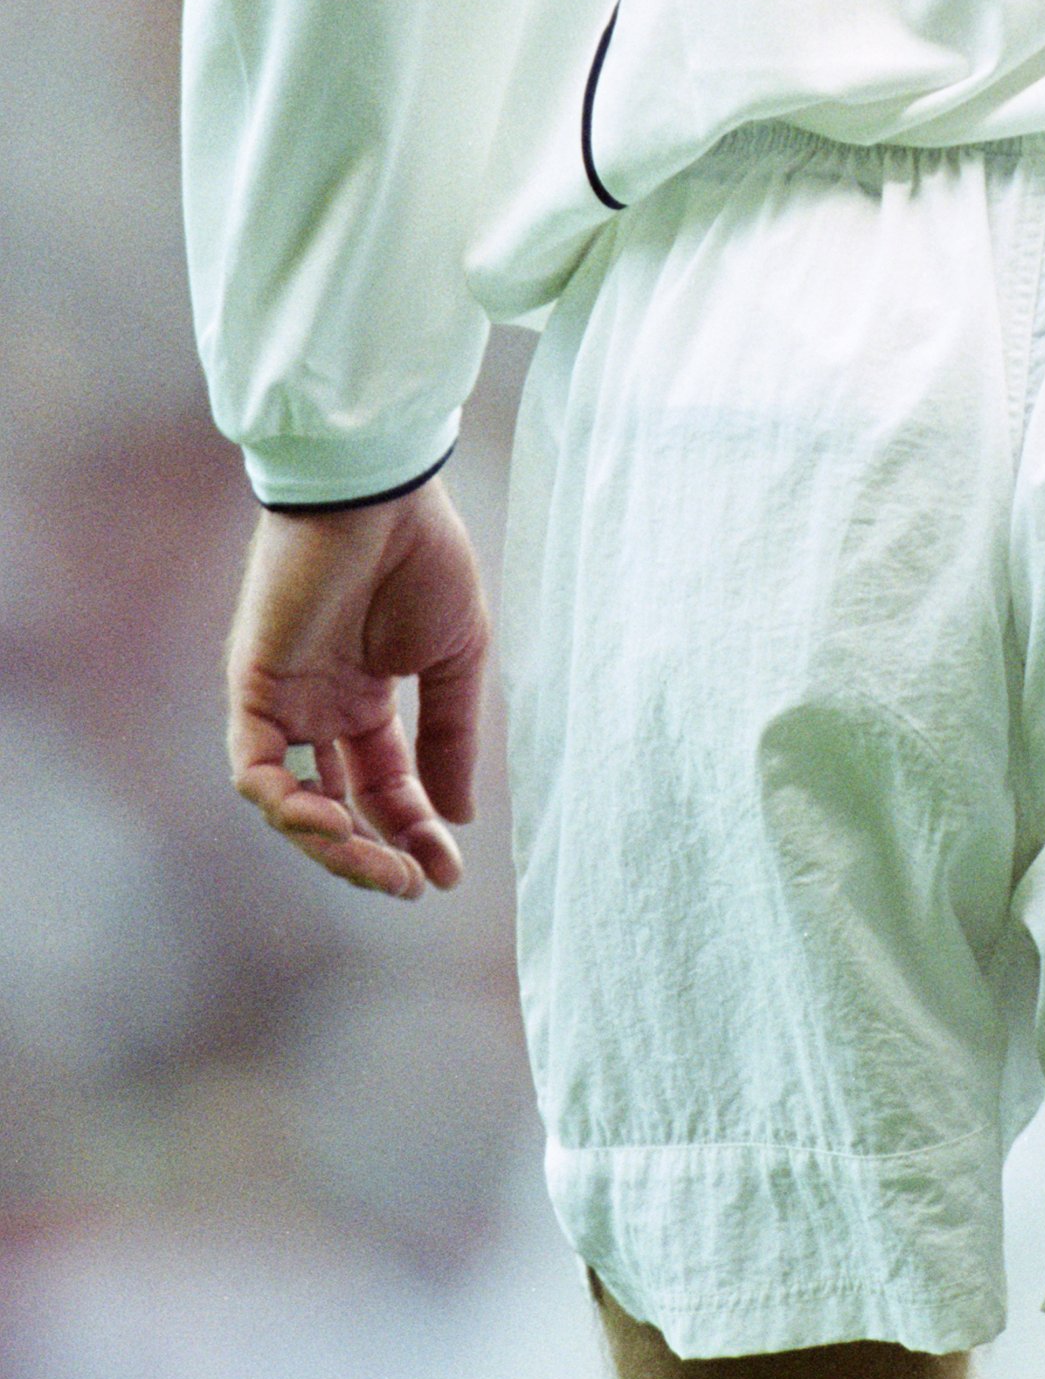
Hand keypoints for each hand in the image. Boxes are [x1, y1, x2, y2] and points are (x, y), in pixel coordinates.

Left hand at [225, 478, 490, 900]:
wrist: (382, 496)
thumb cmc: (425, 558)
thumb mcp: (456, 657)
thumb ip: (450, 737)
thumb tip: (457, 817)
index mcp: (365, 698)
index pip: (386, 785)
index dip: (416, 830)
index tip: (451, 869)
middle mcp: (318, 708)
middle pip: (339, 805)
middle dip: (376, 852)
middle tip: (414, 882)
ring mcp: (284, 702)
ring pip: (292, 803)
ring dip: (334, 845)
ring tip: (384, 867)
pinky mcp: (253, 690)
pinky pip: (256, 771)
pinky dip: (289, 806)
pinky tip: (335, 823)